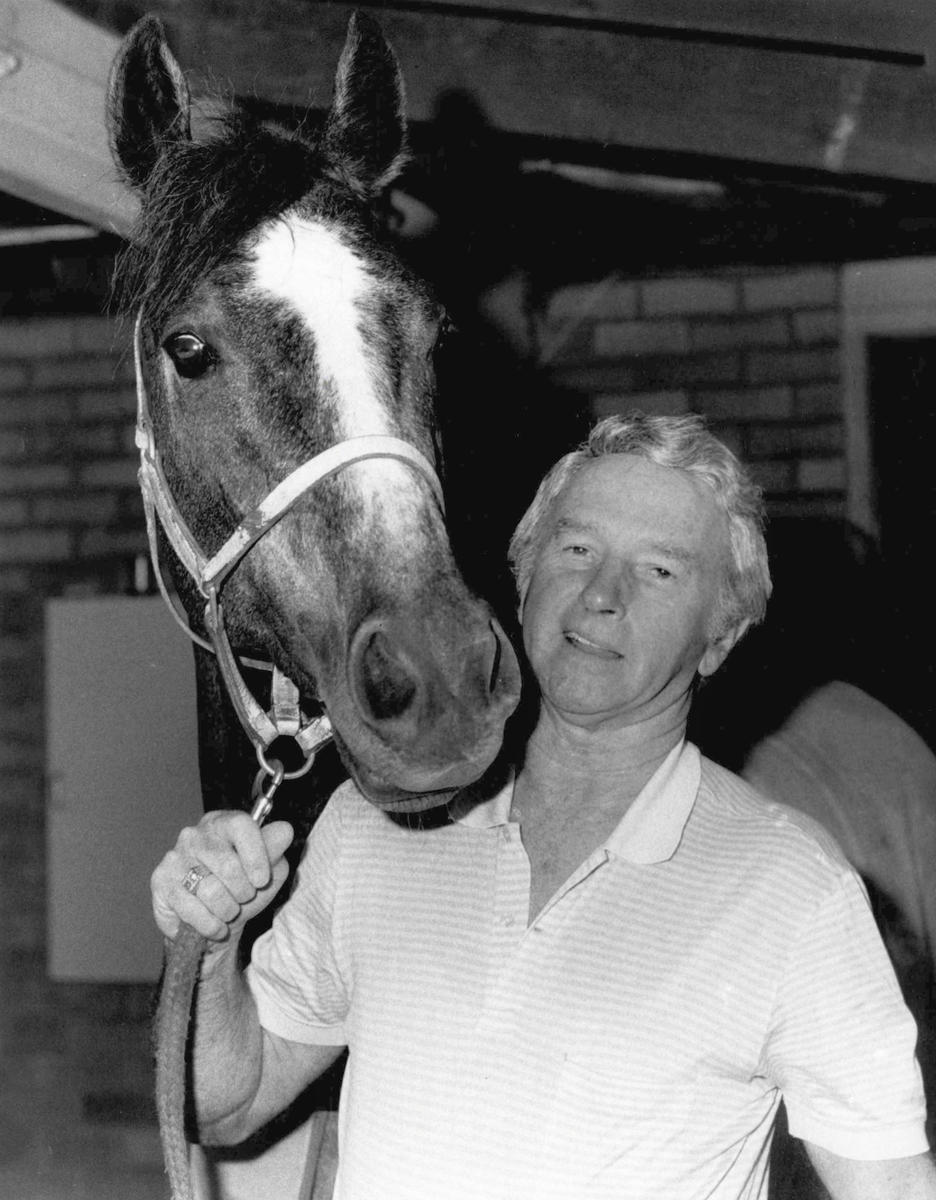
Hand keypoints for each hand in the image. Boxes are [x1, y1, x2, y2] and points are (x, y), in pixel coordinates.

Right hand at [151, 811, 294, 944]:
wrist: (215, 925)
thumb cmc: (243, 890)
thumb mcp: (269, 871)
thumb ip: (275, 851)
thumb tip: (285, 830)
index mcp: (223, 823)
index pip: (240, 825)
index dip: (255, 855)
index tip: (262, 880)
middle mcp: (195, 834)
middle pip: (228, 863)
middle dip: (243, 891)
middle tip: (244, 898)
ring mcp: (175, 857)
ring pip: (211, 890)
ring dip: (228, 910)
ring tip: (228, 911)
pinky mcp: (161, 883)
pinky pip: (192, 910)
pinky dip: (211, 925)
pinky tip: (215, 925)